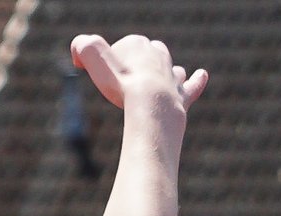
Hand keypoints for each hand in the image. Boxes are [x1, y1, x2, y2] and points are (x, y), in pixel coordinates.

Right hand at [71, 34, 207, 119]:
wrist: (151, 106)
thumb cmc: (121, 84)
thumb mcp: (93, 58)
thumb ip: (83, 47)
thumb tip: (78, 50)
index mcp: (138, 44)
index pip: (120, 49)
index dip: (107, 64)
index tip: (100, 79)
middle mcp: (159, 55)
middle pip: (146, 55)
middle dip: (136, 64)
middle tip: (122, 83)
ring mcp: (172, 76)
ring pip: (169, 67)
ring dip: (163, 71)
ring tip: (154, 80)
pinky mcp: (182, 96)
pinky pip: (192, 85)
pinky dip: (196, 80)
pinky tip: (201, 74)